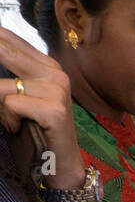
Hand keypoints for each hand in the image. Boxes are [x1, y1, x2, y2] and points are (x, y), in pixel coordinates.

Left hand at [0, 30, 82, 188]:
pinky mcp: (54, 109)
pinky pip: (11, 104)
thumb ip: (9, 73)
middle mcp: (55, 72)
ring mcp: (58, 89)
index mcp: (47, 64)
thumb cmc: (36, 130)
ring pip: (2, 87)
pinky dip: (8, 120)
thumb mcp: (22, 95)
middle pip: (2, 50)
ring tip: (11, 121)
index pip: (6, 37)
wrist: (61, 164)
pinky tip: (19, 128)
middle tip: (4, 97)